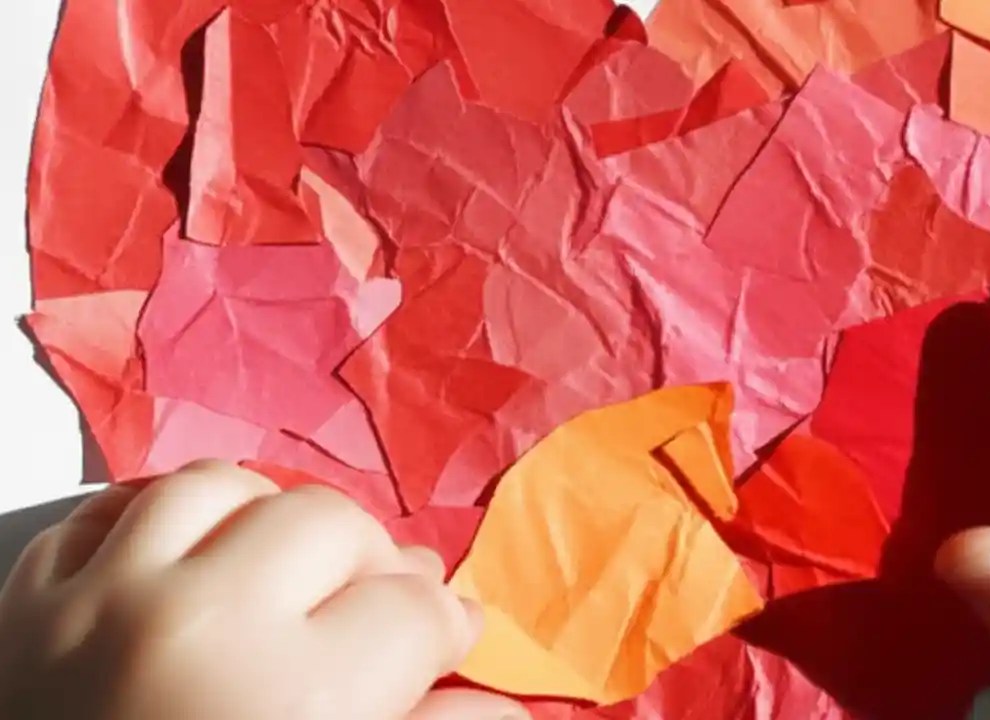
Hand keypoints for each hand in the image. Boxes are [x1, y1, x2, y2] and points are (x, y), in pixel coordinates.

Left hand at [0, 462, 526, 719]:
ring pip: (220, 486)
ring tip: (273, 576)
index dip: (444, 626)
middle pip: (330, 523)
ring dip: (263, 524)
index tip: (442, 640)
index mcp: (287, 693)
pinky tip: (185, 563)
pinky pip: (109, 508)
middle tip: (361, 616)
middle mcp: (193, 622)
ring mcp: (98, 601)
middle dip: (364, 567)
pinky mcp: (26, 602)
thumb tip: (508, 706)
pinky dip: (154, 522)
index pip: (412, 609)